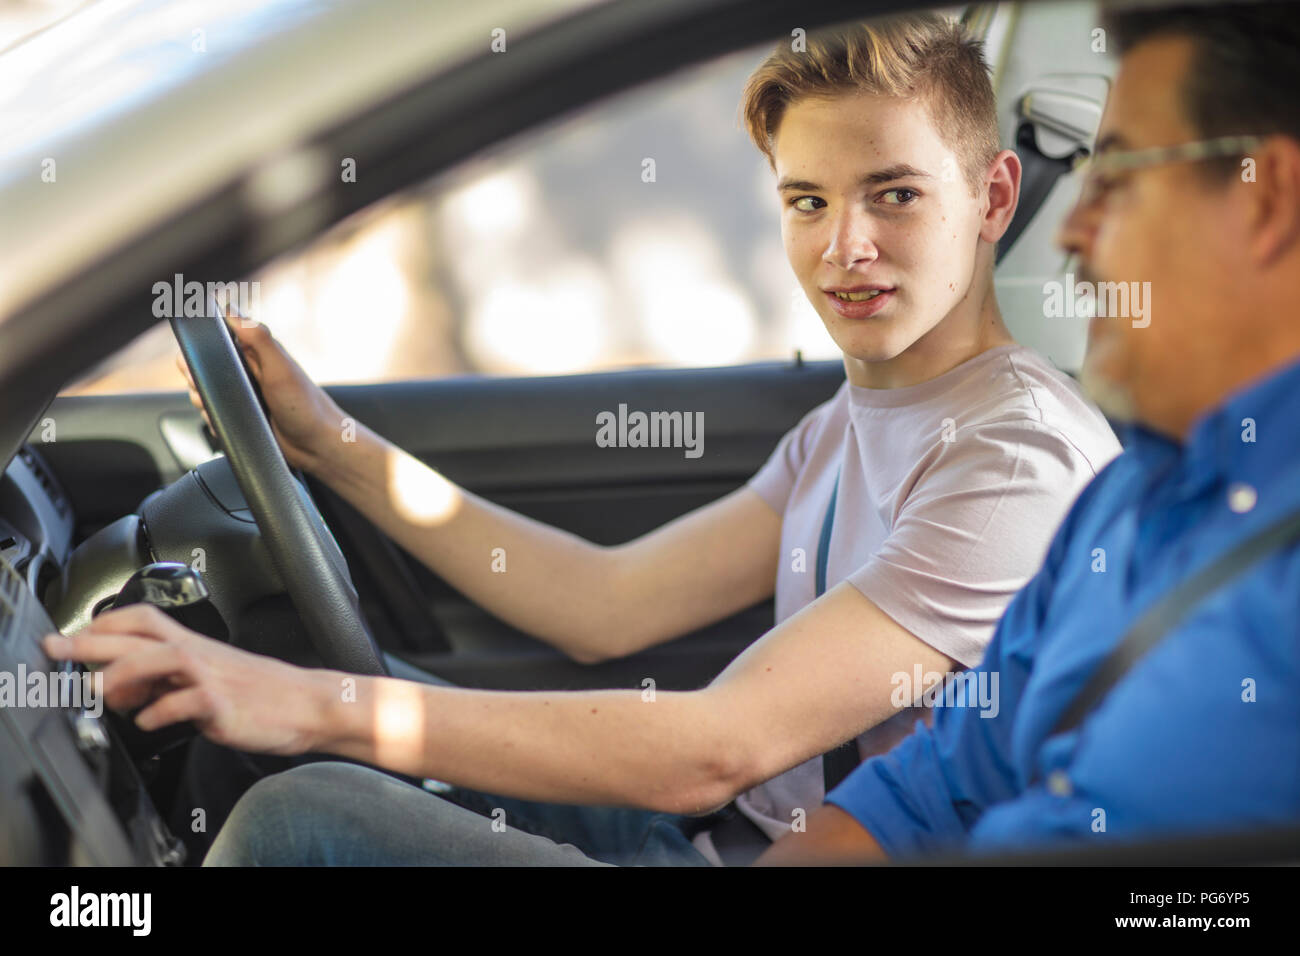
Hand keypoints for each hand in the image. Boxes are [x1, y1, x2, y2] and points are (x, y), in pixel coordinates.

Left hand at [42, 605, 328, 756]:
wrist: (307, 703)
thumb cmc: (263, 692)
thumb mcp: (211, 678)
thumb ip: (169, 679)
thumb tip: (128, 689)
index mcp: (196, 646)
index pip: (144, 619)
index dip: (105, 622)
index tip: (74, 635)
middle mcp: (200, 656)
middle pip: (140, 636)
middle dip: (92, 641)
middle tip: (58, 649)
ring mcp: (212, 677)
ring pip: (160, 659)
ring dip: (123, 672)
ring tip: (97, 691)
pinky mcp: (224, 704)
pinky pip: (185, 703)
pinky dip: (160, 712)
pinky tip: (148, 723)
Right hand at [176, 308, 346, 471]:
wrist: (316, 447)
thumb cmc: (306, 406)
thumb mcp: (281, 369)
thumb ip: (259, 339)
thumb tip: (232, 309)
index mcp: (256, 352)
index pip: (217, 336)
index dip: (200, 343)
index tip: (196, 355)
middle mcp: (248, 370)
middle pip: (204, 365)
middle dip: (196, 376)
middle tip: (205, 386)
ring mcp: (243, 394)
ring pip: (205, 390)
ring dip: (202, 399)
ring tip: (216, 406)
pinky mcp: (241, 415)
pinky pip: (215, 413)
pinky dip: (212, 418)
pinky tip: (223, 422)